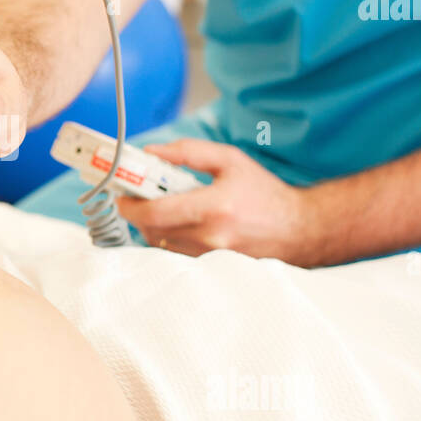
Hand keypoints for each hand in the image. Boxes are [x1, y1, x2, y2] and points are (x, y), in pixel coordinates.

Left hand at [115, 138, 319, 263]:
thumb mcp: (230, 160)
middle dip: (137, 213)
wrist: (299, 230)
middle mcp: (210, 238)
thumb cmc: (264, 193)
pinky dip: (168, 237)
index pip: (154, 212)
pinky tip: (180, 223)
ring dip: (152, 226)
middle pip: (151, 230)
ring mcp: (210, 258)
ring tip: (163, 207)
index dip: (129, 204)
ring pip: (160, 244)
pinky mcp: (211, 268)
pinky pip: (175, 253)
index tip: (121, 194)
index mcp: (214, 208)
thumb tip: (152, 152)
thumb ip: (188, 152)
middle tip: (137, 197)